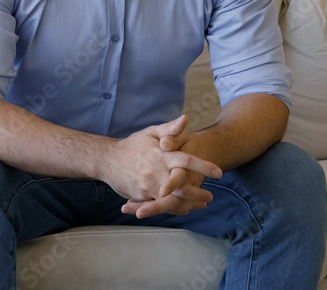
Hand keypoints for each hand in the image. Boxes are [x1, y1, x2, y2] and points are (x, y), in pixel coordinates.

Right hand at [98, 115, 221, 207]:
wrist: (108, 160)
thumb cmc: (133, 145)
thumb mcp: (151, 133)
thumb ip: (170, 129)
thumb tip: (186, 119)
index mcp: (161, 155)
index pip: (187, 161)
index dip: (203, 166)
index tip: (218, 172)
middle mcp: (156, 172)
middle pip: (183, 185)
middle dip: (198, 193)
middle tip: (210, 196)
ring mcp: (149, 186)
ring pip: (173, 199)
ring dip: (189, 204)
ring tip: (201, 204)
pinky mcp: (142, 196)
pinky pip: (161, 205)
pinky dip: (174, 208)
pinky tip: (184, 208)